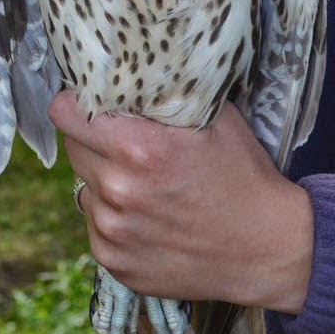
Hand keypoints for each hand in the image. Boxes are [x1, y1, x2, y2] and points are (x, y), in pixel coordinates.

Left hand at [49, 92, 313, 313]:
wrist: (270, 250)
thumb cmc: (243, 177)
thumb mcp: (213, 119)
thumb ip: (164, 96)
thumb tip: (127, 72)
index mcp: (138, 148)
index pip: (65, 114)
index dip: (76, 105)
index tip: (88, 106)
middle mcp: (119, 189)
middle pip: (73, 148)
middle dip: (95, 142)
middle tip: (128, 147)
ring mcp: (113, 230)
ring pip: (86, 188)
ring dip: (107, 183)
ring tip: (149, 188)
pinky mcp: (114, 261)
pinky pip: (96, 225)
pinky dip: (116, 219)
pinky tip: (152, 219)